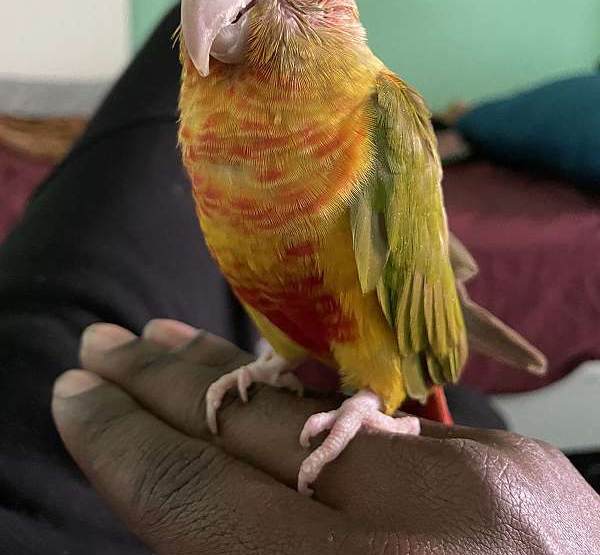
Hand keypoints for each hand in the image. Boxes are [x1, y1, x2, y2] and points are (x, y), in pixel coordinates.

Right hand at [52, 320, 599, 554]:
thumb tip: (188, 494)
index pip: (199, 493)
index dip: (122, 442)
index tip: (73, 396)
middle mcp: (419, 519)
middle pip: (252, 428)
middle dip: (162, 384)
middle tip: (100, 346)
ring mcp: (481, 474)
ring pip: (321, 404)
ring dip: (235, 377)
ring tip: (161, 343)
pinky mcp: (515, 459)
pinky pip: (383, 424)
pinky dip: (316, 404)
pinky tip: (274, 390)